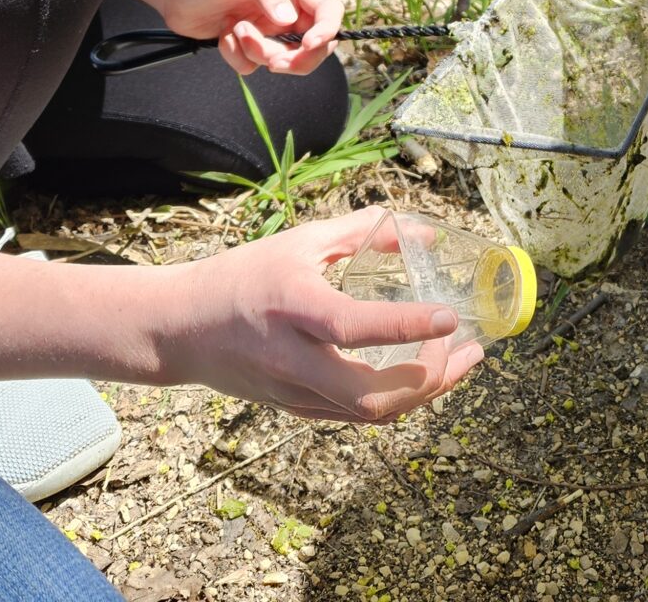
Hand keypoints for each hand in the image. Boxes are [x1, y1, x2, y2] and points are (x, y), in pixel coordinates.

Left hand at [158, 0, 343, 76]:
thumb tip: (289, 19)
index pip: (329, 10)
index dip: (328, 31)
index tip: (309, 45)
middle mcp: (286, 9)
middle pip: (316, 45)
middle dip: (296, 59)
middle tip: (274, 63)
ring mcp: (268, 29)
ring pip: (283, 59)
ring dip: (257, 53)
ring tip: (233, 31)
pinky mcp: (249, 45)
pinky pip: (253, 65)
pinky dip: (236, 56)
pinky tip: (222, 35)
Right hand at [163, 208, 483, 420]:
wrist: (180, 327)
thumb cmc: (244, 275)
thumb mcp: (300, 241)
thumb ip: (363, 231)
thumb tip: (424, 231)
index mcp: (291, 305)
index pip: (351, 326)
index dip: (404, 326)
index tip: (450, 316)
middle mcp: (291, 356)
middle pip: (368, 393)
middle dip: (430, 380)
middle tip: (467, 349)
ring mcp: (293, 391)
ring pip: (368, 412)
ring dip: (424, 395)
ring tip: (459, 363)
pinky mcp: (295, 410)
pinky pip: (355, 417)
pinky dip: (396, 401)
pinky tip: (423, 378)